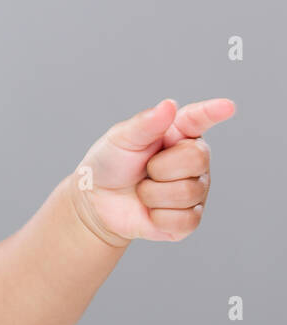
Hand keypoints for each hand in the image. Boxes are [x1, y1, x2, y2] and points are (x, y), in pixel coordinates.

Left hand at [70, 97, 236, 246]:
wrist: (97, 201)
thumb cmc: (111, 163)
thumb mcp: (121, 139)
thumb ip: (145, 123)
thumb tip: (169, 105)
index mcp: (178, 133)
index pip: (199, 119)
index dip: (212, 112)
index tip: (227, 106)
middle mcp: (195, 160)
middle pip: (197, 158)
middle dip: (160, 167)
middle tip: (145, 170)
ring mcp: (196, 189)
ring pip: (188, 192)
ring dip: (153, 194)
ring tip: (143, 189)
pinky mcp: (190, 219)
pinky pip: (184, 219)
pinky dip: (158, 216)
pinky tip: (150, 210)